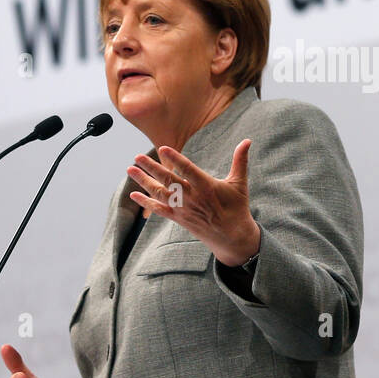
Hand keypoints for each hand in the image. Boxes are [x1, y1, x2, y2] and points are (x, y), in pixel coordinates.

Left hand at [127, 139, 260, 267]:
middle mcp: (192, 198)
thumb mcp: (239, 183)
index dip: (175, 159)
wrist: (232, 237)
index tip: (162, 149)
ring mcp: (183, 209)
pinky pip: (159, 210)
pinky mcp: (179, 218)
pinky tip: (134, 194)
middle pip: (168, 180)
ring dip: (144, 181)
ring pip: (160, 193)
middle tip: (137, 156)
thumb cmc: (236, 207)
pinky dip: (146, 202)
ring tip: (130, 169)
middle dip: (151, 168)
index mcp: (207, 187)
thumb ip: (240, 160)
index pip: (187, 170)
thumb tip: (248, 140)